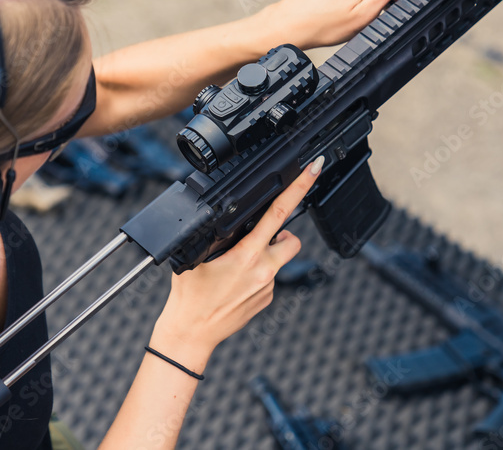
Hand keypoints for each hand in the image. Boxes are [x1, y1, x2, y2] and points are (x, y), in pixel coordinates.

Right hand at [149, 156, 324, 370]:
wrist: (191, 334)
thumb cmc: (189, 297)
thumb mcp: (196, 255)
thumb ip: (217, 235)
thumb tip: (229, 220)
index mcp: (248, 254)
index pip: (278, 213)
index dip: (298, 188)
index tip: (313, 169)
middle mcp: (264, 270)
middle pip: (291, 238)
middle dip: (282, 233)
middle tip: (258, 237)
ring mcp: (268, 288)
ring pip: (279, 258)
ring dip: (266, 254)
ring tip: (237, 265)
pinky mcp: (267, 300)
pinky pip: (270, 277)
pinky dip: (257, 274)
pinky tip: (235, 283)